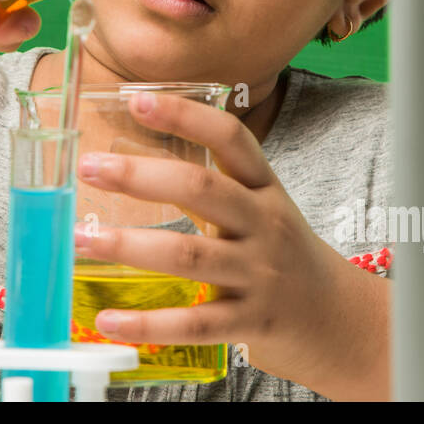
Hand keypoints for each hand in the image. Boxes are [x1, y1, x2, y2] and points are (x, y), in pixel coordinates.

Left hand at [72, 91, 385, 397]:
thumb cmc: (283, 256)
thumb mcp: (261, 209)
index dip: (186, 116)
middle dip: (141, 176)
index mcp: (264, 188)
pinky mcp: (251, 322)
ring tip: (84, 238)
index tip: (138, 100)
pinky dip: (148, 323)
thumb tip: (133, 162)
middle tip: (91, 166)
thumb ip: (211, 186)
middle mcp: (264, 224)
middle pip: (201, 190)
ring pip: (190, 256)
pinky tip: (108, 321)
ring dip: (131, 247)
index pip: (230, 138)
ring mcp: (259, 274)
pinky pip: (194, 323)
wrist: (339, 320)